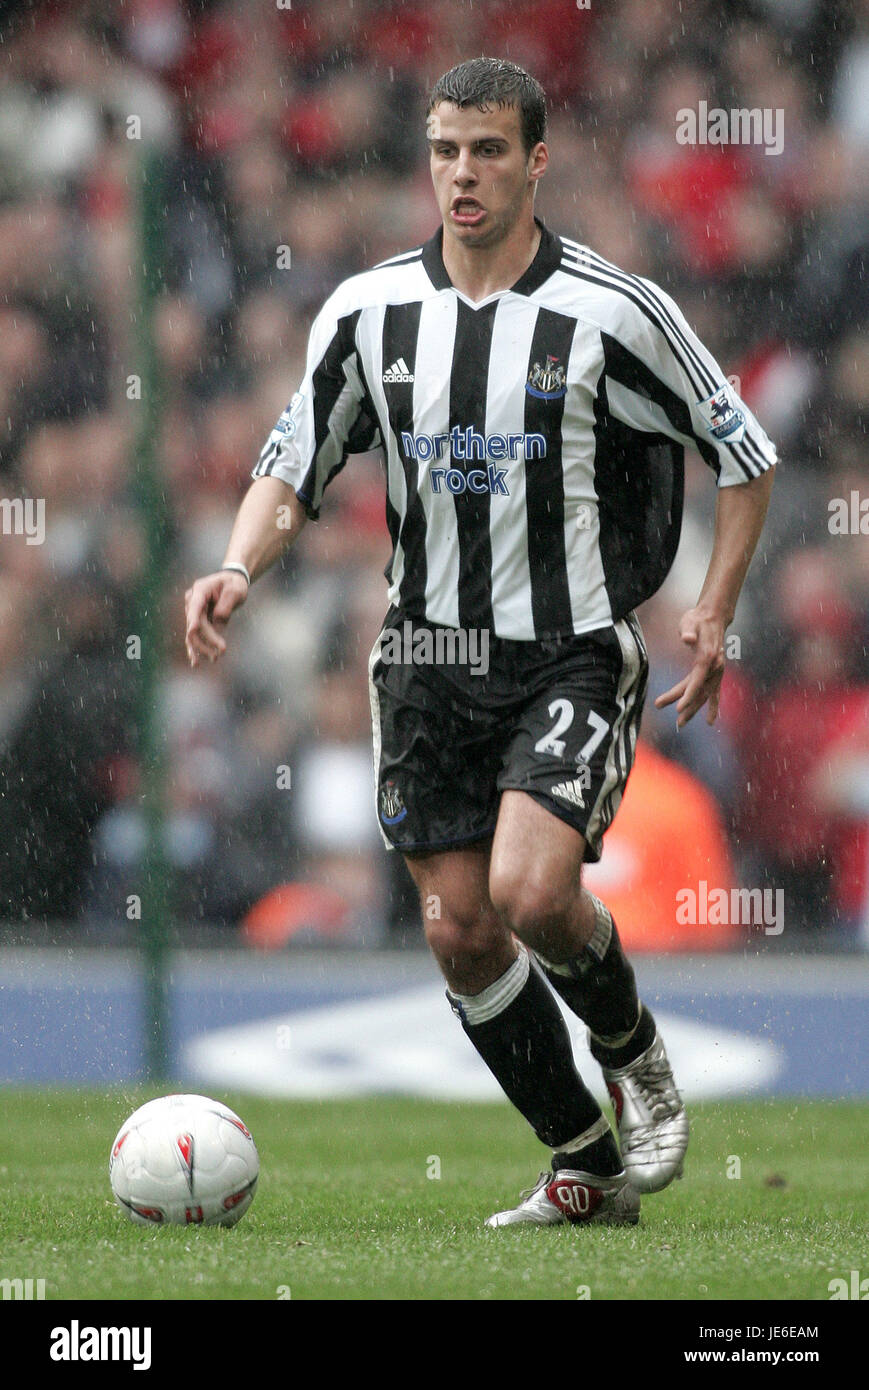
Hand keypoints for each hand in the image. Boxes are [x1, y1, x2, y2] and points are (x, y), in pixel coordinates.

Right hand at [184, 570, 248, 666]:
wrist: (232, 581)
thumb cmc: (234, 584)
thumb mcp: (235, 591)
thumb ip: (225, 605)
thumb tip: (217, 622)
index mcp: (200, 590)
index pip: (194, 606)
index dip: (193, 619)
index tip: (193, 630)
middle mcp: (192, 601)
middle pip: (196, 623)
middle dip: (207, 639)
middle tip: (223, 650)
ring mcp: (193, 611)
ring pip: (193, 633)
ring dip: (201, 647)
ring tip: (214, 659)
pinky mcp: (198, 620)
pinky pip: (195, 635)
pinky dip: (197, 647)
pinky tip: (196, 661)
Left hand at [654, 606, 726, 728]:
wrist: (713, 616)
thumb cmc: (697, 619)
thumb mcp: (689, 621)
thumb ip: (688, 630)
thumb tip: (687, 638)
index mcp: (707, 657)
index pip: (696, 680)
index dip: (687, 695)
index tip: (677, 707)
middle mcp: (715, 667)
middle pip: (698, 690)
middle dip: (683, 704)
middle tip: (663, 710)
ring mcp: (717, 671)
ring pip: (705, 695)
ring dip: (693, 709)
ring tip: (680, 723)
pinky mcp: (716, 673)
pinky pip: (714, 693)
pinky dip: (712, 706)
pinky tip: (710, 721)